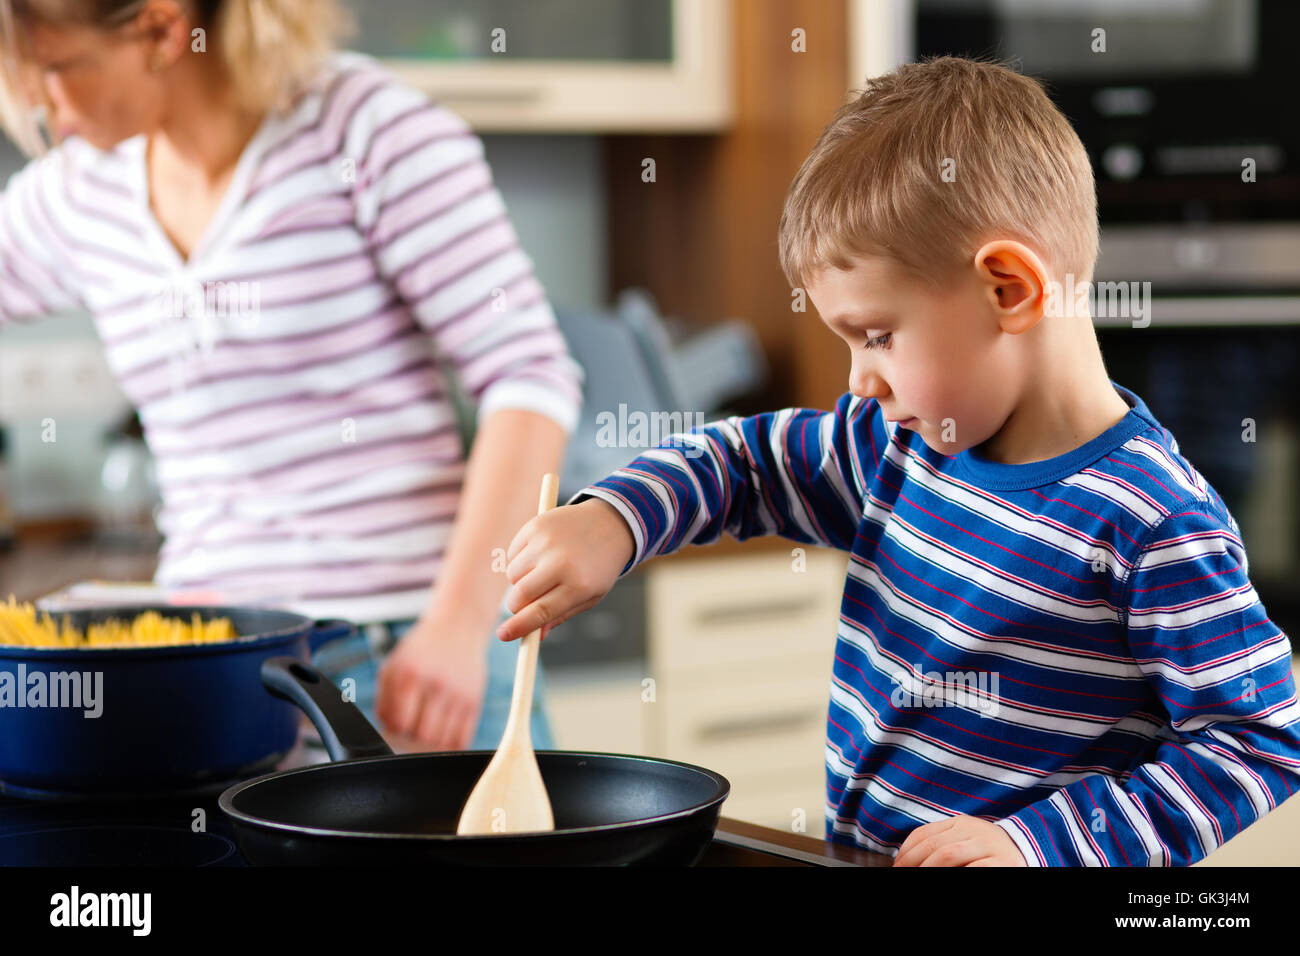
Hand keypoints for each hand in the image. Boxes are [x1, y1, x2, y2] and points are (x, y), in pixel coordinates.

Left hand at [375, 613, 488, 750]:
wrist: (458, 627)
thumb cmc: (421, 650)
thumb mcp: (394, 665)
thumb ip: (384, 699)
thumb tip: (387, 731)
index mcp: (411, 675)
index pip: (399, 723)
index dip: (394, 731)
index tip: (396, 727)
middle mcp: (437, 685)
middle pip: (422, 736)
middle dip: (412, 741)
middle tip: (411, 731)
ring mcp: (458, 694)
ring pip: (442, 742)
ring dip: (431, 744)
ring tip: (426, 732)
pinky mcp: (475, 701)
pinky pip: (463, 739)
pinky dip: (451, 745)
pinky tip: (443, 736)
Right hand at [496, 498, 635, 641]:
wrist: (609, 524)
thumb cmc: (598, 567)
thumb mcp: (590, 595)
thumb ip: (561, 615)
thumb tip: (536, 636)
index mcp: (580, 585)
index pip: (541, 611)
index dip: (519, 626)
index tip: (503, 635)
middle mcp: (562, 562)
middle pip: (520, 595)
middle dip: (516, 606)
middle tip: (522, 606)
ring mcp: (547, 542)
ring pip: (512, 575)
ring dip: (520, 581)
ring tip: (542, 572)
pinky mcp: (536, 526)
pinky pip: (512, 554)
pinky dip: (520, 560)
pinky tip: (541, 554)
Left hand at [892, 815, 1027, 866]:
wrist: (1028, 851)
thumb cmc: (988, 852)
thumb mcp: (963, 841)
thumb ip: (940, 844)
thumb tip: (906, 861)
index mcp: (960, 822)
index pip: (923, 835)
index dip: (906, 853)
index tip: (896, 868)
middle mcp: (974, 830)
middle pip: (934, 846)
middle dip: (914, 864)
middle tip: (903, 875)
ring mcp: (989, 845)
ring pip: (949, 855)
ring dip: (930, 870)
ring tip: (919, 878)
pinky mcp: (1003, 863)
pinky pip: (975, 868)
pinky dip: (958, 874)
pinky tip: (951, 877)